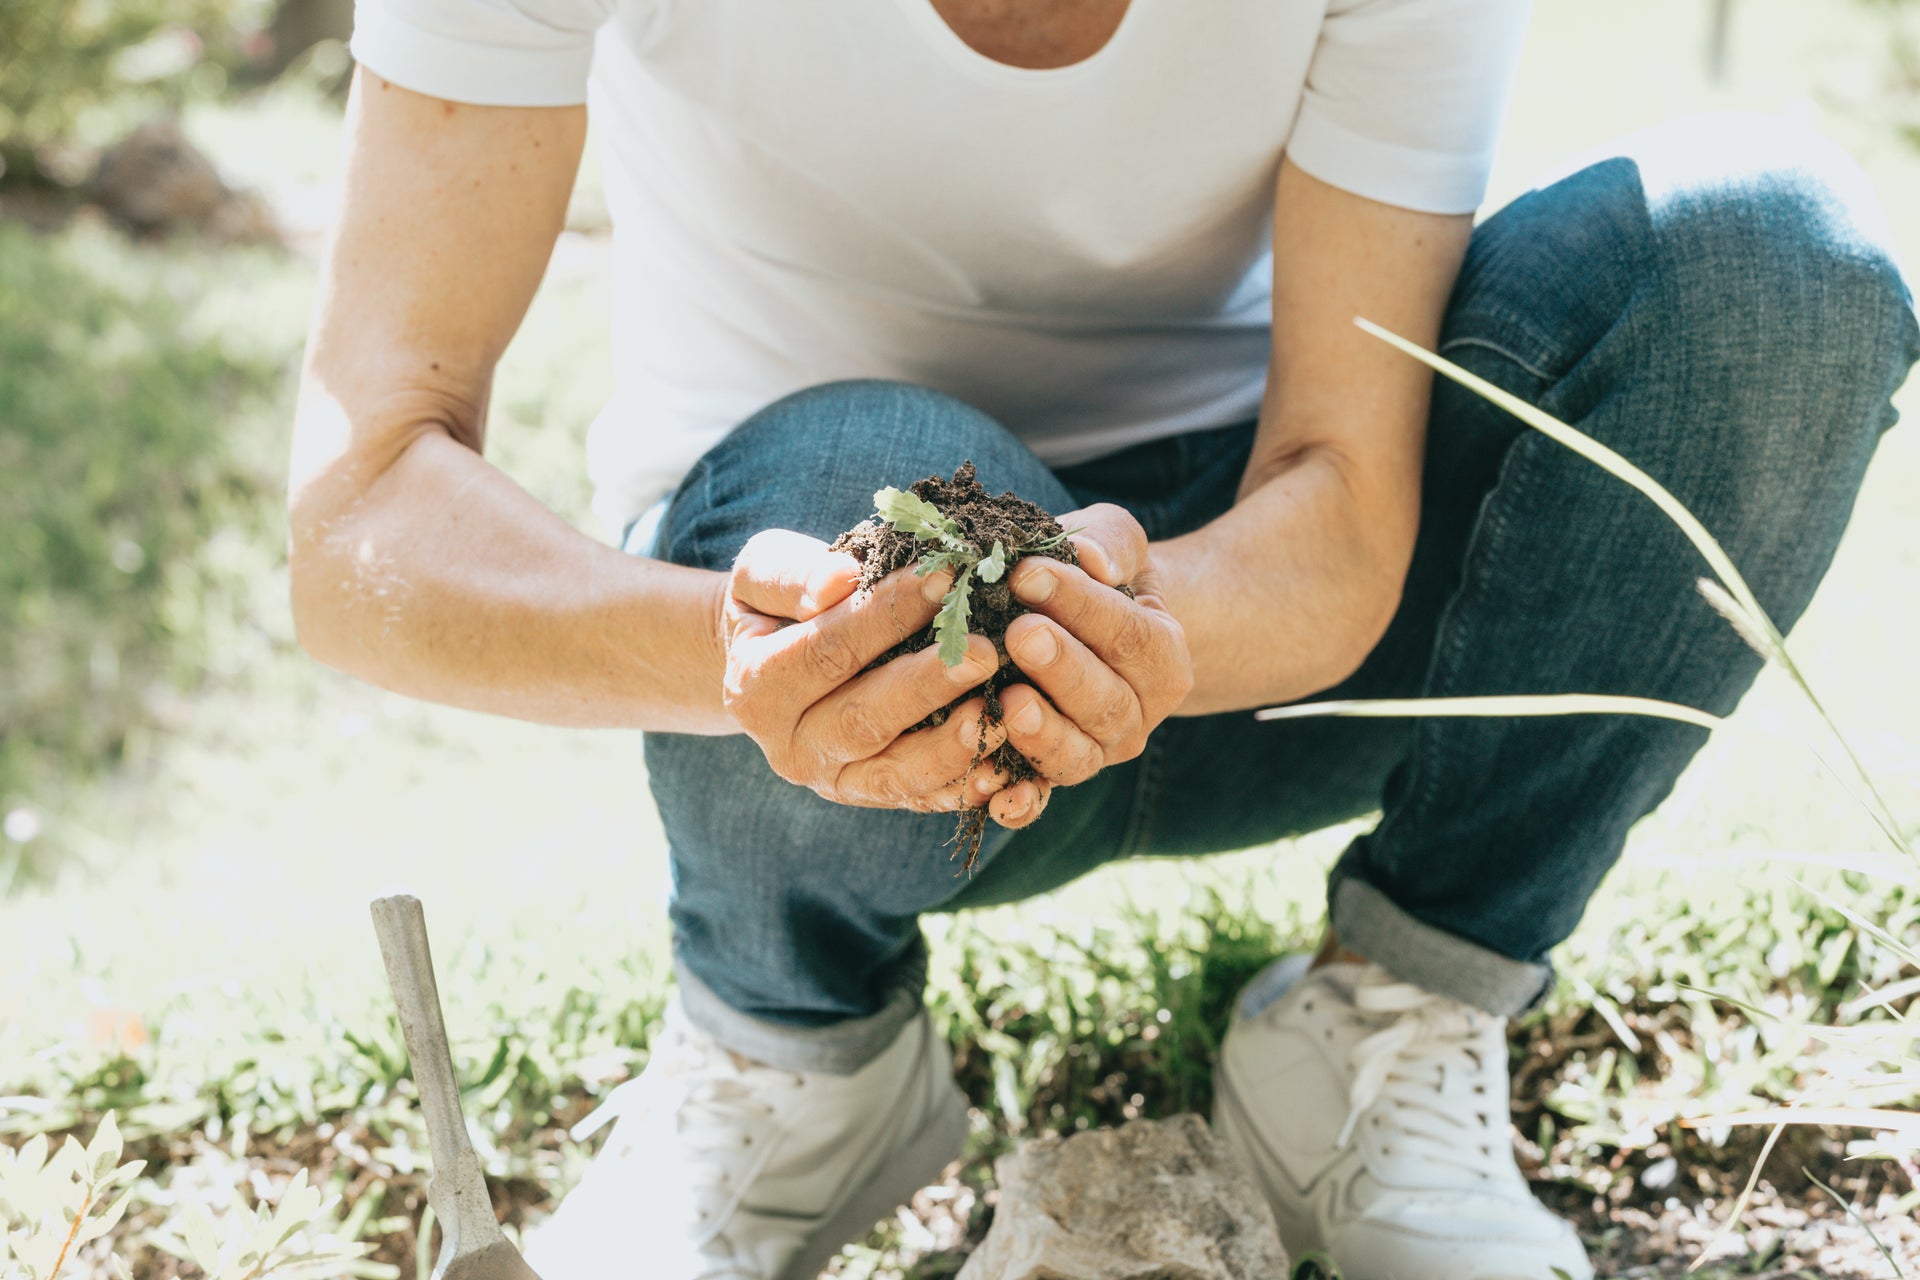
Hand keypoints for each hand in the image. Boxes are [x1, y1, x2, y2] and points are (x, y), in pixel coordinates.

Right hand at [722, 529, 1017, 813]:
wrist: (773, 661)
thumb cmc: (780, 604)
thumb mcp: (763, 575)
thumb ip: (791, 575)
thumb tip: (839, 580)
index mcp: (755, 686)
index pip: (828, 649)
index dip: (886, 615)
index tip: (944, 578)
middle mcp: (789, 746)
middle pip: (862, 719)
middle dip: (927, 687)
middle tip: (985, 652)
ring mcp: (832, 780)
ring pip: (894, 776)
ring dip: (951, 749)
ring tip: (1001, 717)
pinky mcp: (872, 797)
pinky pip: (921, 801)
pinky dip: (964, 790)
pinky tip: (1005, 771)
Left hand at [991, 505, 1193, 818]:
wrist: (1082, 628)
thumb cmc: (1095, 576)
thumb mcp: (1113, 543)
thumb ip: (1109, 543)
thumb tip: (1092, 559)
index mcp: (1163, 659)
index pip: (1130, 633)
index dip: (1081, 605)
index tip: (1027, 573)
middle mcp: (1136, 716)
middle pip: (1106, 700)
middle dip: (1062, 667)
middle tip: (1019, 634)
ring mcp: (1094, 754)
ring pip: (1077, 755)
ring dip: (1043, 733)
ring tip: (1008, 701)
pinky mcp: (1049, 780)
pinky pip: (1038, 801)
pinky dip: (1018, 804)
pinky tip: (992, 795)